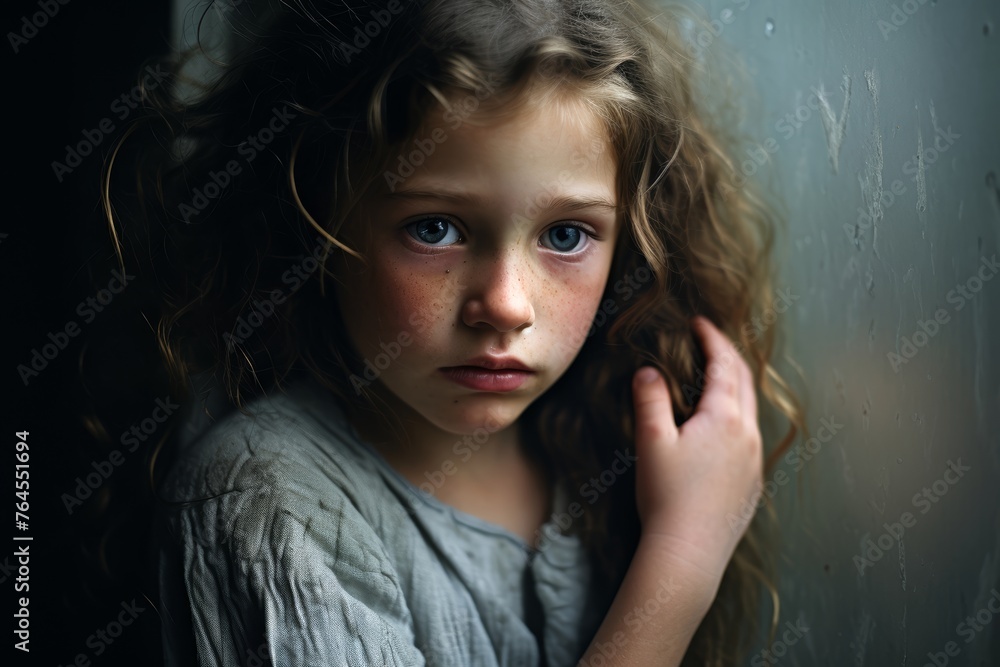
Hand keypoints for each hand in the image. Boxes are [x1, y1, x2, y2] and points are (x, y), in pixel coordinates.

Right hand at [631, 315, 762, 582]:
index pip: (724, 365)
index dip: (712, 339)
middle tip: (710, 341)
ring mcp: (754, 460)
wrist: (689, 552)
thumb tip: (648, 371)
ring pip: (751, 410)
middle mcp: (748, 435)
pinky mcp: (752, 483)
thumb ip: (650, 399)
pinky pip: (751, 436)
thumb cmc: (667, 496)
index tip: (699, 323)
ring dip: (737, 386)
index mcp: (725, 418)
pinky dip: (739, 416)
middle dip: (729, 356)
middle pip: (745, 382)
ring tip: (718, 377)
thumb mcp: (652, 441)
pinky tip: (722, 427)